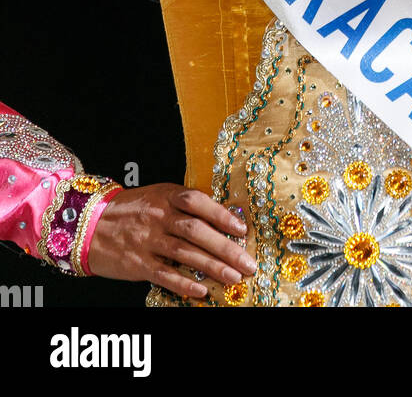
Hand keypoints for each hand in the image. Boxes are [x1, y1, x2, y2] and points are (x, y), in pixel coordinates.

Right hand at [86, 184, 255, 300]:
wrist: (89, 222)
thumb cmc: (130, 209)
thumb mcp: (157, 196)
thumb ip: (184, 206)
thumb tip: (220, 219)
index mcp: (166, 196)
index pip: (198, 202)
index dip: (222, 215)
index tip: (242, 229)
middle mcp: (158, 217)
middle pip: (197, 231)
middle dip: (226, 248)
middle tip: (247, 262)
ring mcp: (147, 240)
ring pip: (185, 253)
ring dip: (213, 267)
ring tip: (234, 277)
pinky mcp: (137, 263)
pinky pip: (164, 274)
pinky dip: (184, 283)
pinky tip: (201, 290)